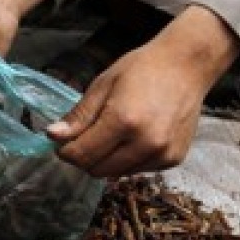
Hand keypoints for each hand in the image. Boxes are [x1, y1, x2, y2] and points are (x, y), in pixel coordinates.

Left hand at [46, 5, 239, 175]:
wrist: (187, 65)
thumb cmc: (142, 68)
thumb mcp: (103, 85)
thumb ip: (79, 116)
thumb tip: (52, 136)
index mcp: (123, 120)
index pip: (82, 154)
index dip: (65, 151)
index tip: (62, 142)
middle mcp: (145, 143)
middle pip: (97, 170)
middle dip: (84, 158)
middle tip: (84, 138)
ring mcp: (162, 154)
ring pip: (117, 174)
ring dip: (106, 160)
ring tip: (113, 133)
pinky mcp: (173, 159)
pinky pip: (138, 170)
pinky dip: (128, 159)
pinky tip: (134, 137)